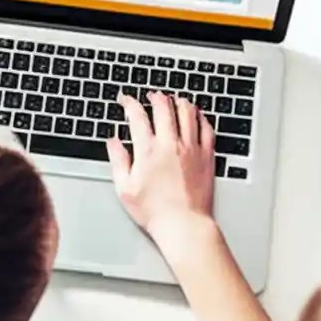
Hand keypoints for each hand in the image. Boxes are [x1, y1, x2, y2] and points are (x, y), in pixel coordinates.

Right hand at [106, 92, 216, 242]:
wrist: (183, 225)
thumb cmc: (154, 211)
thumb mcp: (124, 188)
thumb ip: (118, 160)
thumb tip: (113, 141)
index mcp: (148, 150)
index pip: (137, 115)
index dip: (130, 103)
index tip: (126, 100)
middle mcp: (170, 144)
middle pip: (164, 107)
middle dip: (155, 97)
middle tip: (151, 96)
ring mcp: (191, 148)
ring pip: (187, 112)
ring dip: (179, 101)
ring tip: (174, 99)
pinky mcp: (207, 156)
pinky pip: (206, 128)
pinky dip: (200, 117)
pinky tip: (197, 115)